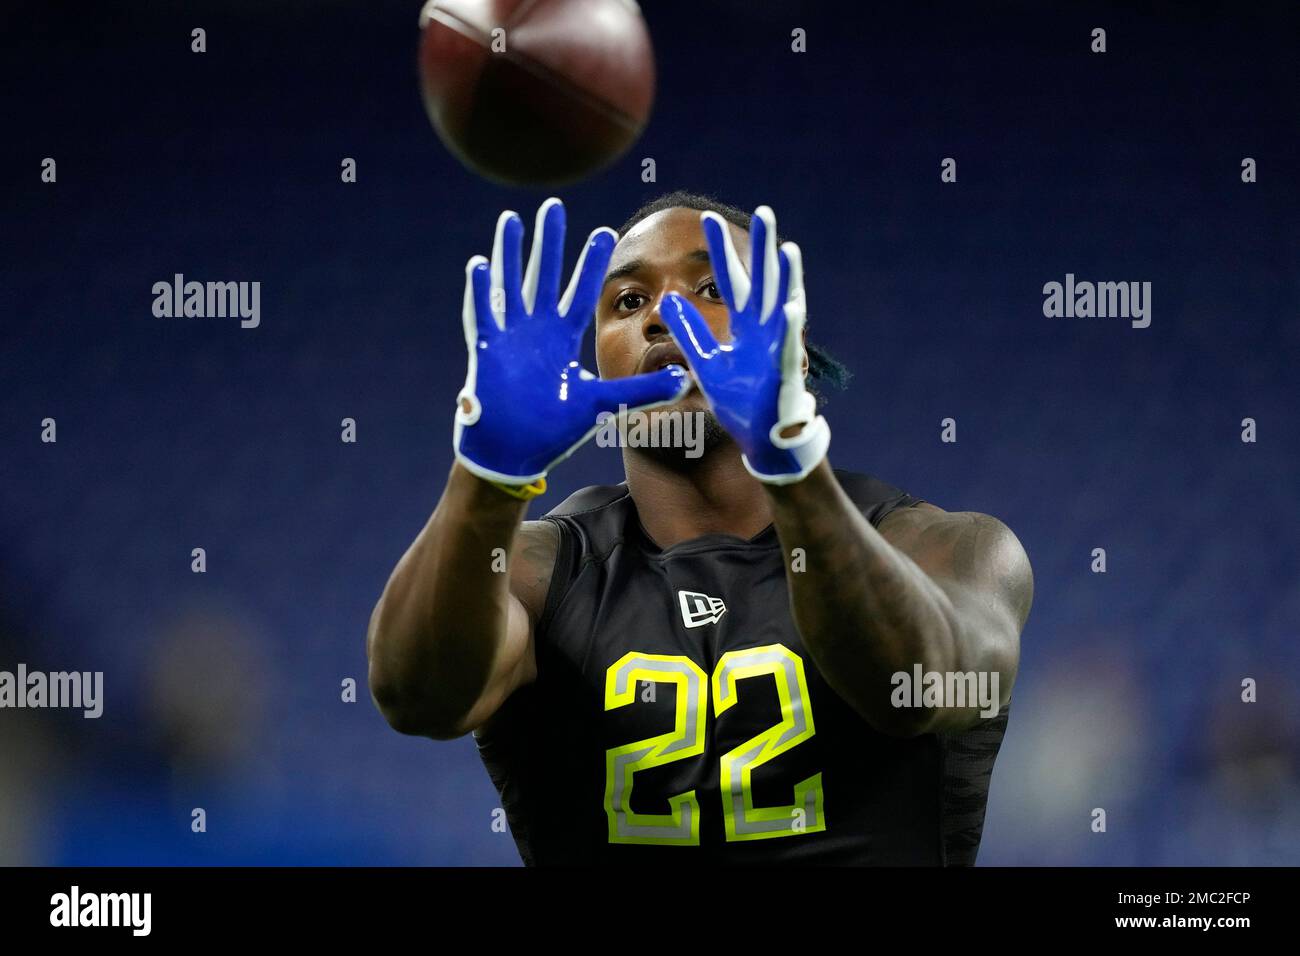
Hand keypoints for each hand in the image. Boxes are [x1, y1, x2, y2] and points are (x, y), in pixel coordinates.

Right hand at [454, 198, 690, 483]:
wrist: (514, 453)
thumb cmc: (554, 429)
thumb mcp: (604, 404)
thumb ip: (641, 391)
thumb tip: (684, 381)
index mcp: (562, 339)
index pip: (580, 292)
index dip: (591, 263)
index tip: (605, 231)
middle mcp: (536, 331)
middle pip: (544, 275)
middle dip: (549, 242)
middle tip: (553, 204)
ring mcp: (510, 338)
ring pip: (510, 284)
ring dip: (510, 253)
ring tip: (511, 219)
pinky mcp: (487, 351)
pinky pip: (482, 315)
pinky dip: (480, 291)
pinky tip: (479, 264)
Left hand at [659, 205, 830, 483]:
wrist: (761, 438)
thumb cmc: (740, 399)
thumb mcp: (705, 362)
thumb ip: (689, 331)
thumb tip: (667, 301)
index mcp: (745, 326)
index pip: (731, 279)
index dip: (720, 251)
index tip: (706, 218)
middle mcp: (764, 330)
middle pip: (764, 281)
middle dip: (764, 248)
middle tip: (765, 212)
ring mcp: (777, 348)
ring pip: (784, 305)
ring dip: (787, 278)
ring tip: (786, 249)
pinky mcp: (784, 374)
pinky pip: (787, 347)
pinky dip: (788, 328)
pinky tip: (789, 306)